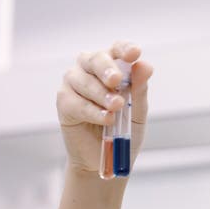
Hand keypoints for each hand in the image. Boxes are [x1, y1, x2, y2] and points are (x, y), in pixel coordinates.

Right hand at [56, 40, 153, 175]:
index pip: (117, 49)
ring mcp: (74, 83)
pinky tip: (106, 119)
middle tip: (117, 81)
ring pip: (85, 81)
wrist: (106, 159)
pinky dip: (93, 111)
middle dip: (107, 69)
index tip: (134, 54)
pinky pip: (77, 102)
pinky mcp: (64, 102)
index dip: (124, 49)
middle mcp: (90, 70)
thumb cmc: (123, 131)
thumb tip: (145, 65)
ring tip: (116, 108)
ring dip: (102, 95)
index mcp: (112, 67)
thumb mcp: (137, 112)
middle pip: (96, 59)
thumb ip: (140, 89)